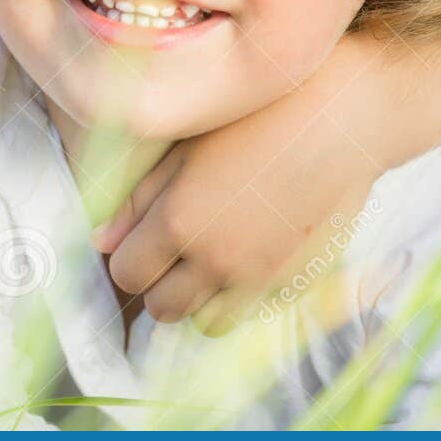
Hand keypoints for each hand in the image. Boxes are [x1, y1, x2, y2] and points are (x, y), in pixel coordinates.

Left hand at [94, 39, 385, 330]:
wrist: (341, 122)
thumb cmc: (256, 117)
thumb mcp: (185, 146)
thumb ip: (137, 198)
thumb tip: (99, 241)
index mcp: (179, 222)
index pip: (126, 274)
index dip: (127, 257)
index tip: (139, 238)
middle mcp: (216, 261)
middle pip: (162, 308)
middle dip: (158, 284)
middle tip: (171, 249)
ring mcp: (259, 277)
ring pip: (206, 323)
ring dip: (198, 299)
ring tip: (208, 258)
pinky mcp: (295, 282)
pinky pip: (250, 314)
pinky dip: (237, 298)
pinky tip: (244, 258)